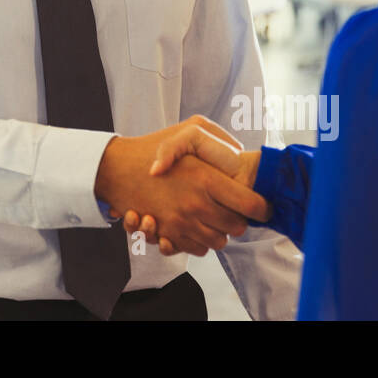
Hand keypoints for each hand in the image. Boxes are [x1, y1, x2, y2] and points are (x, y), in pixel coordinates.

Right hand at [94, 118, 263, 256]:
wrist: (116, 169)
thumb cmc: (152, 147)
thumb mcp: (189, 129)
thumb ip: (218, 138)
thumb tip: (240, 152)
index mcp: (206, 179)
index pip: (251, 206)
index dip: (261, 207)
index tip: (260, 205)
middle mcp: (197, 205)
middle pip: (238, 228)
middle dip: (239, 219)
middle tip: (231, 207)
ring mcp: (183, 223)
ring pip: (220, 242)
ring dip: (219, 231)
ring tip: (211, 215)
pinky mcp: (170, 235)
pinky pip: (199, 249)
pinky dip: (200, 240)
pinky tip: (195, 224)